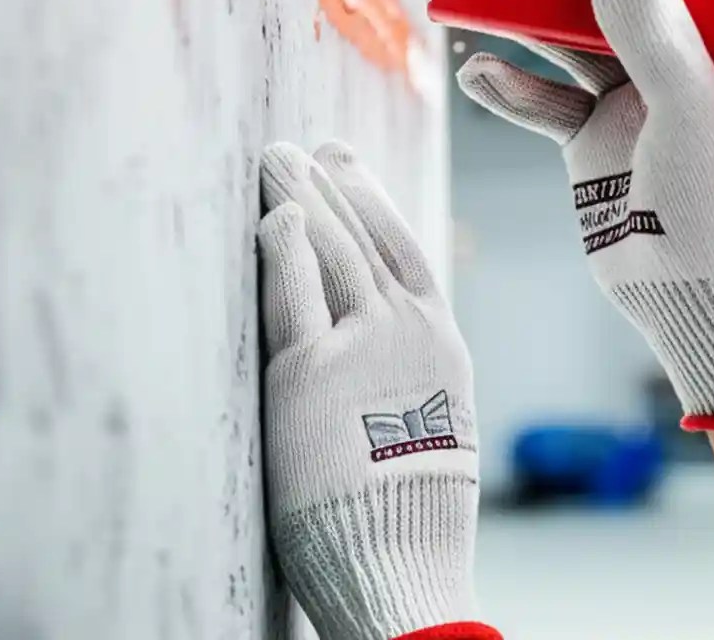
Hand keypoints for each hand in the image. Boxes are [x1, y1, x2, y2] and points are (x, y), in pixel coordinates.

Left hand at [258, 142, 496, 639]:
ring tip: (278, 159)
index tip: (350, 167)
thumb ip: (406, 374)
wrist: (400, 566)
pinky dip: (281, 244)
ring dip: (302, 196)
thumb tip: (380, 348)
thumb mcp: (434, 427)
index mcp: (442, 343)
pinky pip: (291, 291)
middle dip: (332, 183)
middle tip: (303, 147)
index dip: (374, 202)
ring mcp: (360, 346)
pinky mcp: (307, 371)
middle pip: (363, 237)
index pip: (404, 250)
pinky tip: (270, 214)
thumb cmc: (409, 514)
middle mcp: (408, 331)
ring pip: (329, 249)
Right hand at [457, 0, 713, 429]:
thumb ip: (658, 40)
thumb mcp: (698, 114)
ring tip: (479, 9)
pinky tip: (479, 75)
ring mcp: (633, 106)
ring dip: (526, 31)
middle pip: (618, 4)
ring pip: (571, 50)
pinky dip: (511, 90)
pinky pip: (544, 105)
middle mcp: (680, 71)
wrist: (699, 304)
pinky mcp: (592, 144)